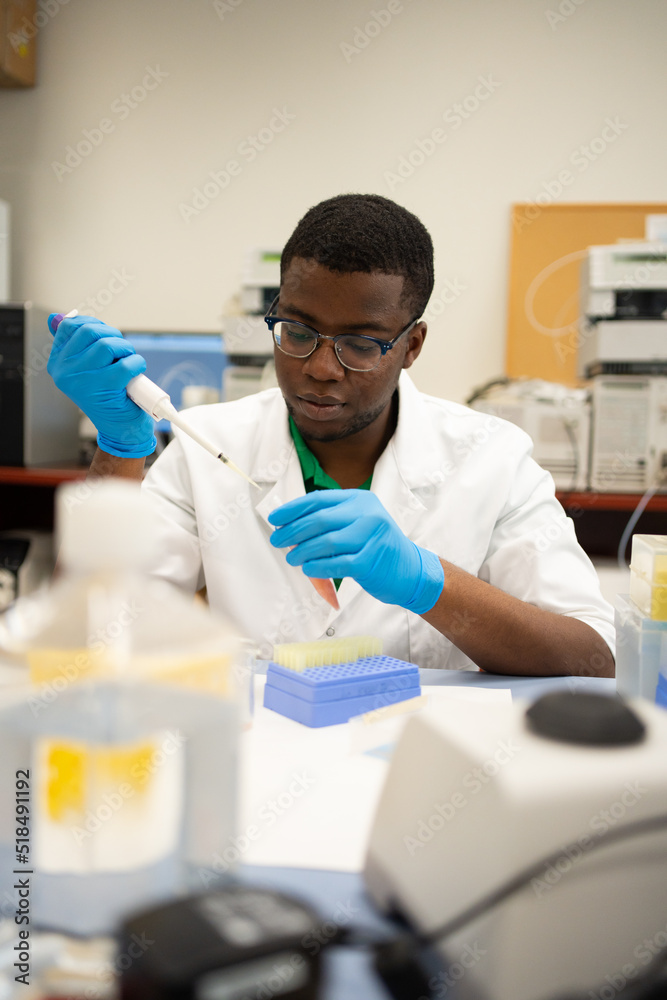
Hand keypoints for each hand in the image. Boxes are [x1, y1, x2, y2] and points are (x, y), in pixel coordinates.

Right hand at [47, 314, 155, 457]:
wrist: (119, 430)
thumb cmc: (106, 397)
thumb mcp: (85, 369)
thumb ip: (72, 344)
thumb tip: (55, 318)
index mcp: (57, 363)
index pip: (70, 326)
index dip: (94, 324)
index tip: (106, 335)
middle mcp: (65, 372)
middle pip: (90, 331)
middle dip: (113, 336)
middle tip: (122, 351)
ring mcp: (82, 381)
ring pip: (107, 345)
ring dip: (126, 349)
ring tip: (129, 362)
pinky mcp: (103, 389)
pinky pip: (125, 364)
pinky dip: (137, 363)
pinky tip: (137, 372)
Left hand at [268, 489, 443, 613]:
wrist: (409, 569)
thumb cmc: (375, 546)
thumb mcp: (358, 523)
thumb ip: (330, 521)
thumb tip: (288, 525)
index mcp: (360, 500)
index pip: (319, 500)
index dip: (293, 509)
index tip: (274, 519)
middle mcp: (367, 514)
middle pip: (319, 520)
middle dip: (293, 531)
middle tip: (277, 541)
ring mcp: (371, 537)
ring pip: (325, 542)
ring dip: (302, 551)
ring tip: (291, 558)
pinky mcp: (370, 562)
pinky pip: (335, 564)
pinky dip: (317, 567)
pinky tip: (307, 568)